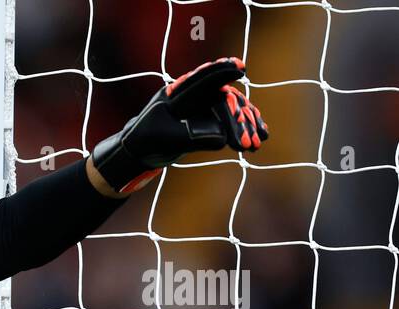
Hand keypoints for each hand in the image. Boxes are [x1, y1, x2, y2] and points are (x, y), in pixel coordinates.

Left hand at [91, 56, 269, 194]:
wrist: (139, 151)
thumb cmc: (145, 141)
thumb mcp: (161, 139)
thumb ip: (189, 136)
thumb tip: (219, 136)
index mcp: (178, 93)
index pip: (203, 79)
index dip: (221, 72)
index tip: (240, 67)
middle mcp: (194, 95)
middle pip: (223, 100)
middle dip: (239, 121)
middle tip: (247, 144)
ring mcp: (204, 105)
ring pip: (233, 109)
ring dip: (247, 125)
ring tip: (256, 145)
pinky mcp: (210, 118)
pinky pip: (233, 120)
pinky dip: (245, 128)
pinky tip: (260, 136)